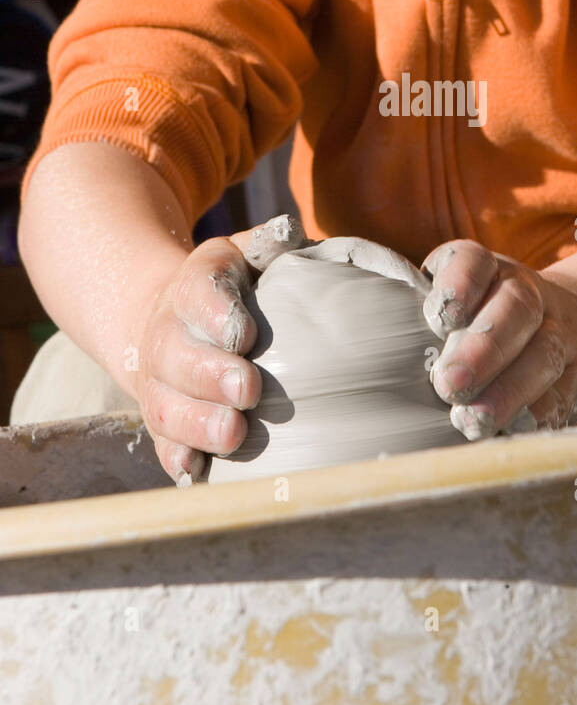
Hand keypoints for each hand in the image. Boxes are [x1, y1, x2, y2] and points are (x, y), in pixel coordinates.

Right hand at [130, 214, 307, 483]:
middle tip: (248, 388)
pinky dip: (176, 457)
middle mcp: (166, 334)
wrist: (168, 317)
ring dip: (197, 423)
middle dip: (210, 375)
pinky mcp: (160, 419)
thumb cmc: (231, 289)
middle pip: (176, 357)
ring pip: (165, 406)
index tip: (246, 334)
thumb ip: (268, 245)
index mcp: (191, 287)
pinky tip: (196, 471)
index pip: (197, 295)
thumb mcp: (243, 254)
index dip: (217, 315)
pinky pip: (160, 442)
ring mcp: (158, 382)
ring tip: (234, 434)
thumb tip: (290, 233)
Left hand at [420, 239, 576, 438]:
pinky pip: (563, 396)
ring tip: (475, 421)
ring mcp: (557, 334)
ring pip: (544, 355)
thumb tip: (344, 344)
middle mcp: (525, 294)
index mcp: (487, 269)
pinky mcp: (576, 378)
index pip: (474, 261)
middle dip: (483, 348)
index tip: (439, 318)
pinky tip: (512, 435)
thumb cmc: (480, 321)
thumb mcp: (453, 303)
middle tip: (449, 385)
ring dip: (510, 391)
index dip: (459, 285)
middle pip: (515, 310)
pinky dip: (538, 418)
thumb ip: (411, 317)